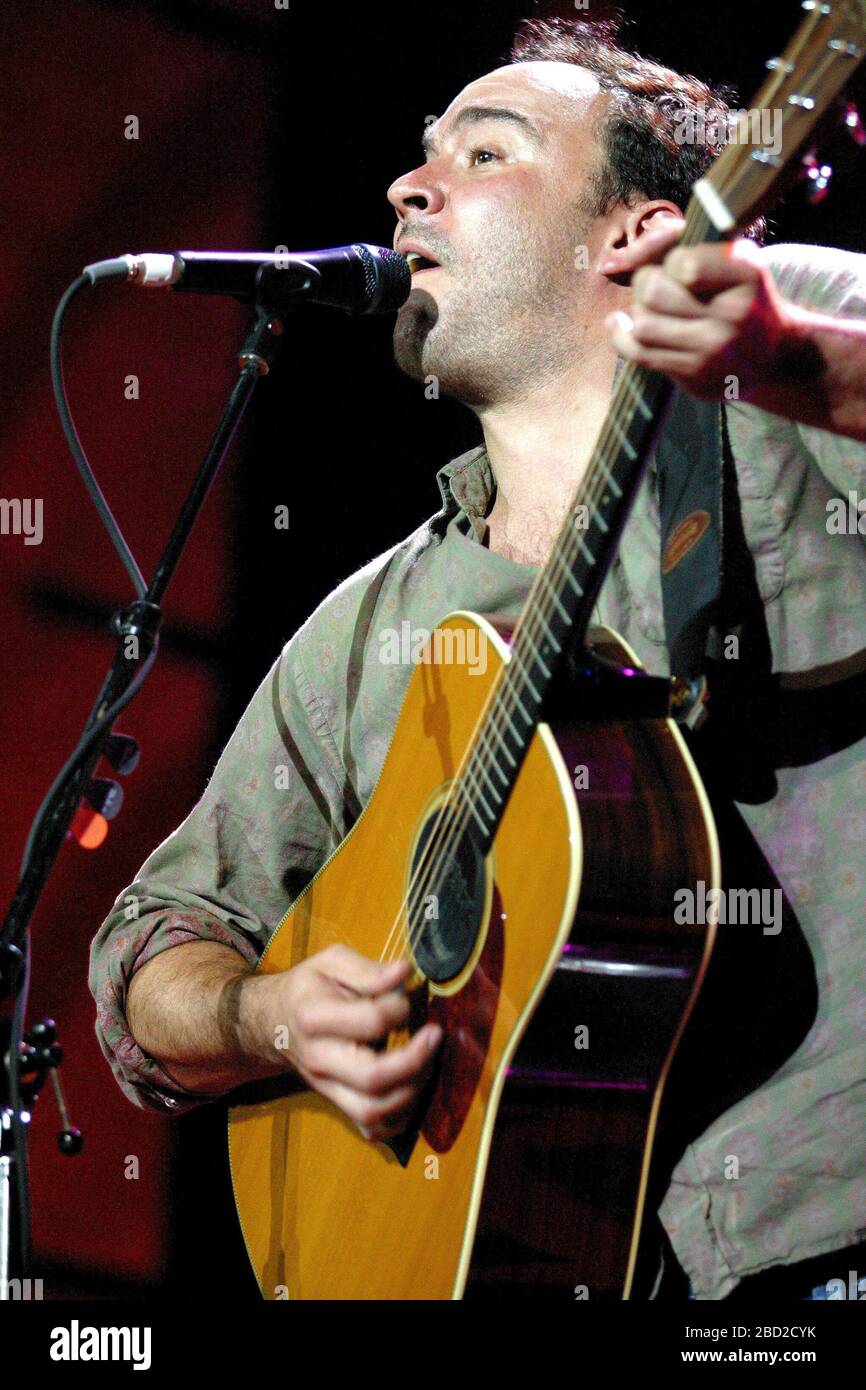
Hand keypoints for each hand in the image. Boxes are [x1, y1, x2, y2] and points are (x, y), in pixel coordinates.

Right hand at [256, 944, 441, 1141]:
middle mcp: (320, 1059)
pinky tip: (411, 1090)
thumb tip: (404, 972)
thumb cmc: (309, 988)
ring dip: (410, 1092)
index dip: (400, 1008)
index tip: (407, 997)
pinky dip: (397, 1119)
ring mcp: (327, 1087)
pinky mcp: (337, 1103)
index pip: (370, 1021)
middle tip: (435, 1035)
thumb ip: (368, 970)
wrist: (274, 1022)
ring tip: (427, 1063)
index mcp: (315, 1017)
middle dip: (415, 1060)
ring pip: (372, 1111)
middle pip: (372, 1078)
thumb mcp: (331, 963)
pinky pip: (370, 1128)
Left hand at [601, 222, 793, 403]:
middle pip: (653, 292)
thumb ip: (685, 243)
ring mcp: (715, 351)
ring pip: (643, 325)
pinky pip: (640, 353)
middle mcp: (734, 314)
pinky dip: (621, 335)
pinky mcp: (696, 377)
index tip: (680, 267)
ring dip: (638, 313)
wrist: (775, 356)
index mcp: (747, 275)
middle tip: (656, 285)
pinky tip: (620, 324)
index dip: (671, 262)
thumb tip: (629, 252)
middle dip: (645, 283)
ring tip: (653, 309)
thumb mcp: (733, 258)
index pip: (681, 263)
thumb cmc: (743, 297)